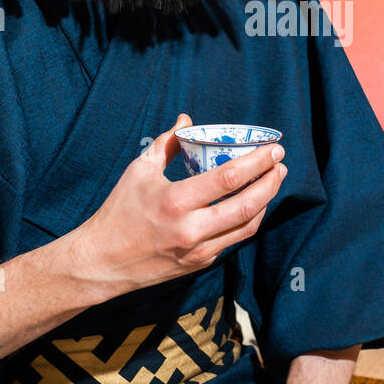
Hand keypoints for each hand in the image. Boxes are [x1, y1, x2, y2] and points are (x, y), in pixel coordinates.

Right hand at [66, 113, 286, 304]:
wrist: (103, 261)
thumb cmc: (119, 211)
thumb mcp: (139, 171)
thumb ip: (166, 143)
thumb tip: (186, 120)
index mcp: (176, 201)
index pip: (229, 179)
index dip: (257, 162)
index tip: (274, 150)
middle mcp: (191, 228)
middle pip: (247, 205)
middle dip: (271, 182)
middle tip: (280, 165)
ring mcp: (198, 250)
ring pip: (247, 226)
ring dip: (265, 202)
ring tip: (272, 182)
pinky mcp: (200, 263)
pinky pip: (233, 239)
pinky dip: (248, 220)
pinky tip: (252, 204)